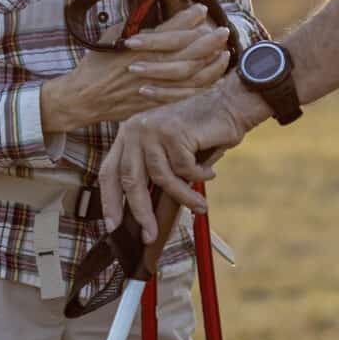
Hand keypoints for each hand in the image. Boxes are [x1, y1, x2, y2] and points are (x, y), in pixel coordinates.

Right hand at [41, 5, 231, 131]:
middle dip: (207, 41)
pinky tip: (212, 78)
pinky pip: (182, 95)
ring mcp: (151, 87)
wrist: (83, 97)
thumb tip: (157, 16)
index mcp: (135, 48)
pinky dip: (200, 86)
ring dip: (209, 63)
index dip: (187, 18)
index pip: (167, 31)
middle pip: (184, 54)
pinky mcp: (153, 102)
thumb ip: (136, 28)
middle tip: (222, 30)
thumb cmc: (96, 64)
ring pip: (187, 76)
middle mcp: (146, 67)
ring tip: (223, 52)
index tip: (201, 8)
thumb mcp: (112, 37)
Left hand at [99, 80, 266, 240]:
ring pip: (161, 178)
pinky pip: (184, 169)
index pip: (109, 172)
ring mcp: (154, 129)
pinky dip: (198, 176)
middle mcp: (136, 129)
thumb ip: (154, 172)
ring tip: (199, 205)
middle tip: (149, 234)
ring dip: (183, 196)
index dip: (109, 201)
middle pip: (130, 179)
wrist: (229, 105)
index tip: (113, 226)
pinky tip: (208, 172)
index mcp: (129, 134)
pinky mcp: (174, 132)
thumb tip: (144, 214)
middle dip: (141, 212)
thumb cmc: (200, 133)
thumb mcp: (169, 151)